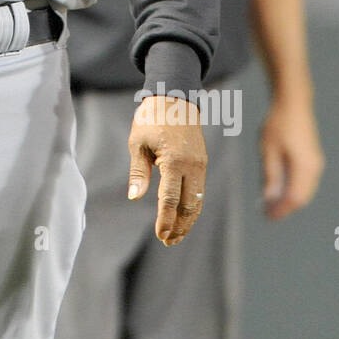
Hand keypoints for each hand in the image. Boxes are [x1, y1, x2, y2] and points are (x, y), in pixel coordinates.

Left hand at [127, 95, 207, 245]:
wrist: (174, 97)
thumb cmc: (152, 119)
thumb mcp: (138, 143)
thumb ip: (138, 172)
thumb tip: (135, 198)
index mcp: (174, 161)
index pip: (170, 199)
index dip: (165, 219)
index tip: (161, 235)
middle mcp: (192, 165)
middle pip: (189, 205)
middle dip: (179, 226)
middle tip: (168, 241)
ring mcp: (200, 164)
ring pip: (198, 200)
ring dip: (188, 220)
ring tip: (176, 235)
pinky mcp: (202, 162)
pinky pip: (200, 189)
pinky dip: (193, 206)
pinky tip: (183, 215)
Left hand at [260, 100, 324, 220]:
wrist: (294, 102)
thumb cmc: (278, 123)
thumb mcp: (268, 150)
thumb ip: (270, 175)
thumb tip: (270, 199)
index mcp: (304, 166)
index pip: (295, 198)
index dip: (282, 210)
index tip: (268, 217)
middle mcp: (315, 167)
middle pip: (302, 197)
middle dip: (286, 207)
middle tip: (268, 213)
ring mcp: (316, 163)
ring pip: (305, 190)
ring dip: (290, 199)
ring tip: (271, 204)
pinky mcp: (314, 159)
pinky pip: (306, 181)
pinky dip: (294, 189)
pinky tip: (280, 189)